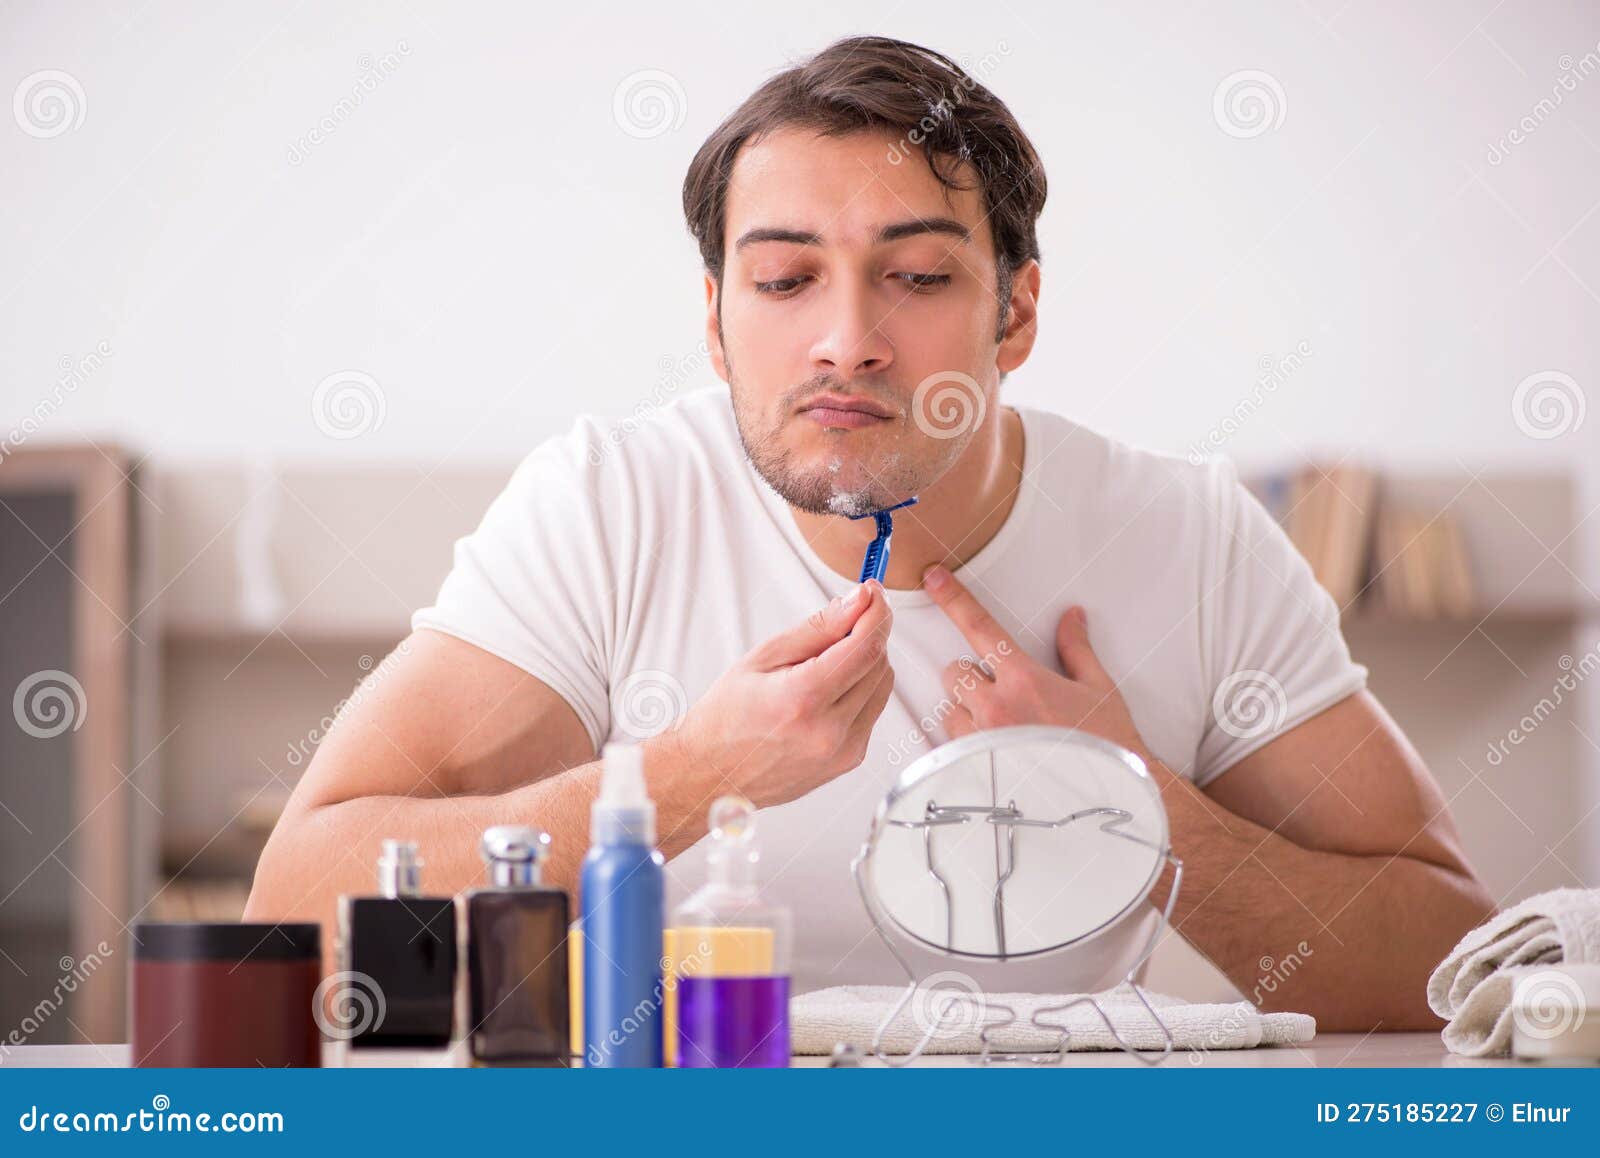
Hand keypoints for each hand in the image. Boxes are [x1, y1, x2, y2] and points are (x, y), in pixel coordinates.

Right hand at [669, 580, 894, 808]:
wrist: (711, 773)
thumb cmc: (726, 717)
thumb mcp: (763, 658)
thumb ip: (817, 629)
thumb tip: (857, 603)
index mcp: (802, 699)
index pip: (864, 647)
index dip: (876, 613)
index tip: (873, 594)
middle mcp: (828, 730)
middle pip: (879, 664)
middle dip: (868, 634)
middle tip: (844, 622)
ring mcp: (841, 751)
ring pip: (882, 686)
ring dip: (867, 662)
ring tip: (827, 661)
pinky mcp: (848, 761)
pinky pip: (873, 710)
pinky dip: (861, 690)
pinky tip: (829, 690)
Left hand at [921, 565, 1150, 760]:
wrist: (1112, 800)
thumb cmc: (1109, 747)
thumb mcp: (1099, 690)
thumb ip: (1076, 649)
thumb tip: (1072, 616)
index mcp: (1025, 679)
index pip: (980, 627)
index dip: (953, 598)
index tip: (933, 577)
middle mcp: (997, 707)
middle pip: (954, 671)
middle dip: (971, 678)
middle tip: (1000, 695)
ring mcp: (982, 740)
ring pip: (950, 710)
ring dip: (967, 713)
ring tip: (1000, 729)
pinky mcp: (974, 769)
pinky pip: (953, 746)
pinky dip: (967, 744)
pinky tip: (996, 753)